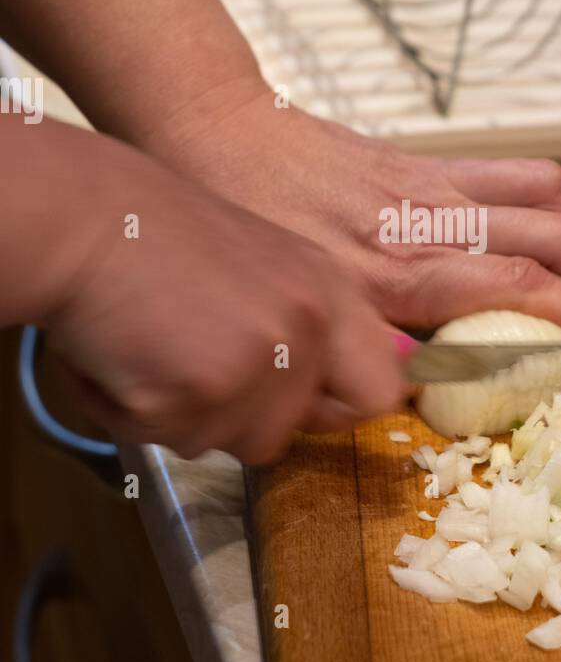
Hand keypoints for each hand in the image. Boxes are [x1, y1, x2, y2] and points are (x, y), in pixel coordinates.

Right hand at [41, 130, 401, 461]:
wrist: (80, 217)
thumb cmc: (157, 232)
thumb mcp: (267, 261)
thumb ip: (309, 323)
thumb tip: (357, 385)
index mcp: (328, 293)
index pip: (379, 392)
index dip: (334, 409)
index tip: (298, 404)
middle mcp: (303, 331)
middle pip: (285, 434)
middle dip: (234, 416)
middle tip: (189, 358)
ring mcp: (252, 366)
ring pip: (222, 444)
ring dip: (176, 413)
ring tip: (148, 345)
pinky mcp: (194, 395)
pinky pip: (162, 438)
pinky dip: (127, 410)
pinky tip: (116, 354)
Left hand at [151, 85, 560, 339]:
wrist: (221, 136)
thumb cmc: (253, 226)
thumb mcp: (304, 308)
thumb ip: (374, 344)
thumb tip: (429, 378)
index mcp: (403, 276)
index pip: (524, 294)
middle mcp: (434, 227)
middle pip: (559, 245)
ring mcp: (440, 188)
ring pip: (554, 203)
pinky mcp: (432, 162)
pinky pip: (520, 171)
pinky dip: (551, 200)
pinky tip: (541, 227)